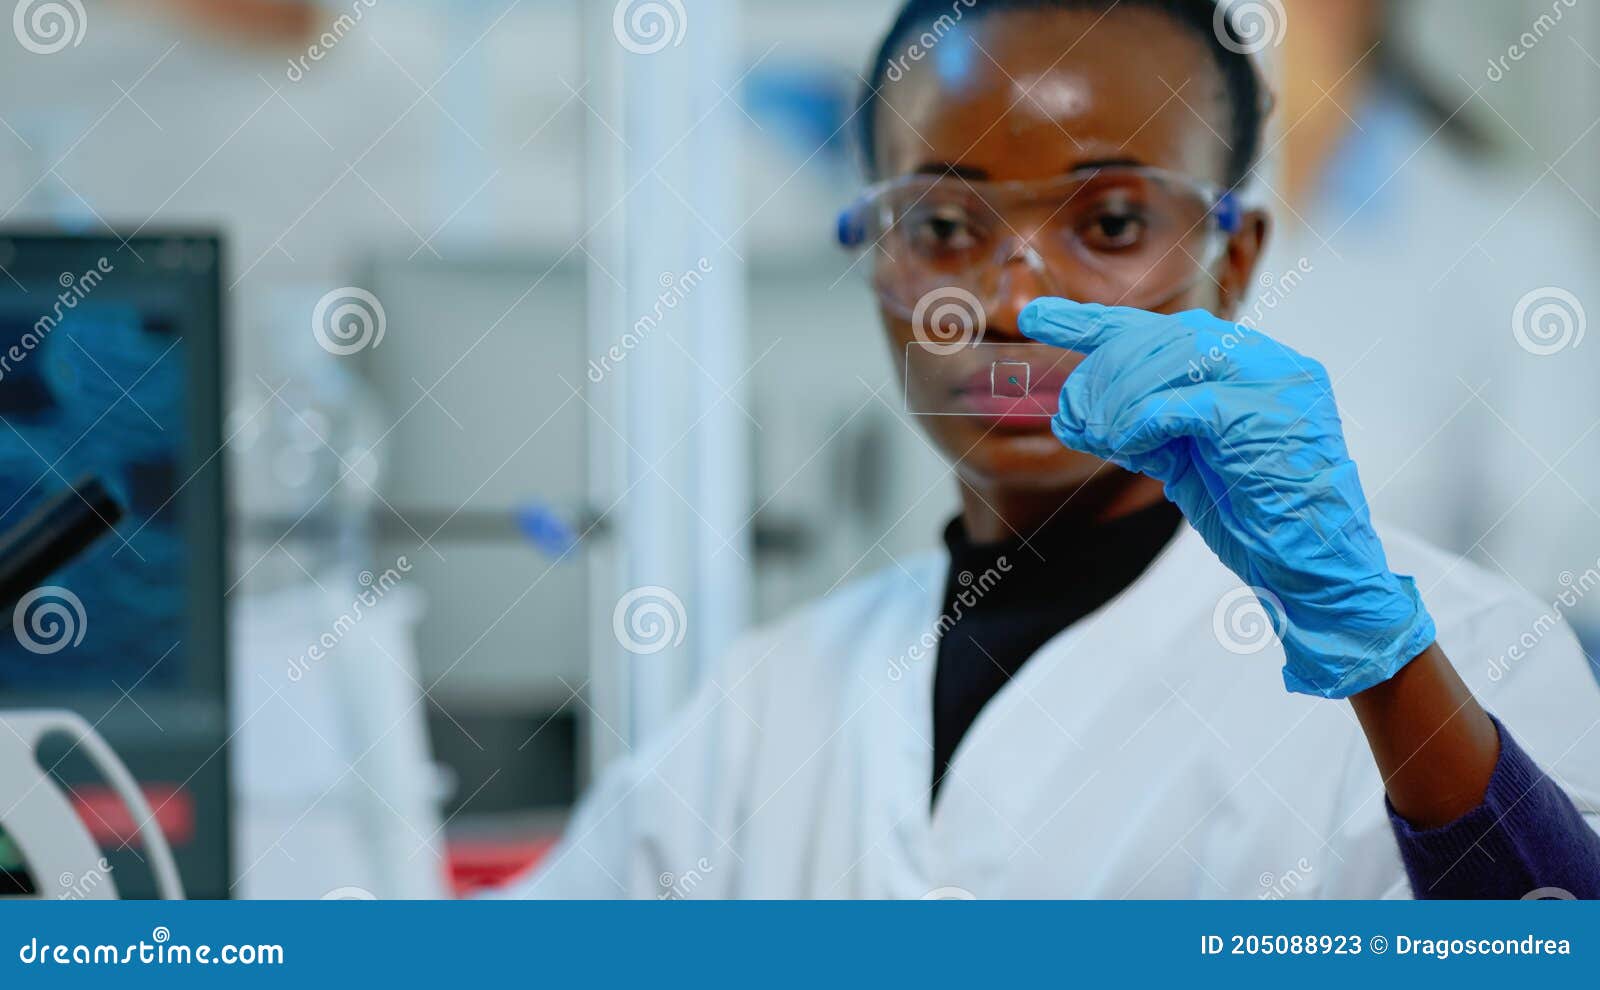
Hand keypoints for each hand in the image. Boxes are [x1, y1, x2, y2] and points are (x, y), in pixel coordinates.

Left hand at [1020, 298, 1435, 697]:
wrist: (1317, 570)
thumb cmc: (1257, 520)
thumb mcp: (1187, 461)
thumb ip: (1144, 427)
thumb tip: (1073, 412)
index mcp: (1251, 365)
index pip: (1164, 328)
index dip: (1093, 320)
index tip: (1034, 318)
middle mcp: (1268, 361)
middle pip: (1162, 336)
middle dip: (1101, 371)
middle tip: (1070, 411)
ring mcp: (1275, 382)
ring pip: (1171, 359)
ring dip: (1117, 398)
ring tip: (1096, 433)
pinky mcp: (1267, 415)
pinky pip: (1183, 402)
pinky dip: (1141, 420)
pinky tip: (1123, 443)